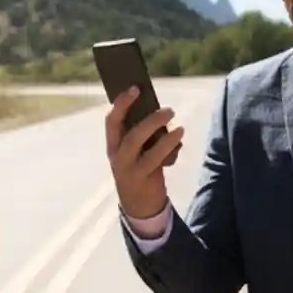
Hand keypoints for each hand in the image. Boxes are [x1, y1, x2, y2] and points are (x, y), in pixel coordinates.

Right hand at [104, 86, 185, 218]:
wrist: (137, 203)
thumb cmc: (136, 167)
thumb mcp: (131, 150)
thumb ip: (137, 132)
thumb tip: (155, 109)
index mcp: (112, 144)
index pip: (112, 120)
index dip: (122, 103)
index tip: (135, 88)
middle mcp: (118, 157)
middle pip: (132, 135)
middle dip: (151, 121)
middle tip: (170, 110)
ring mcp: (131, 170)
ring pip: (149, 152)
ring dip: (167, 139)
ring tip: (180, 128)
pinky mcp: (145, 180)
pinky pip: (160, 163)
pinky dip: (172, 151)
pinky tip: (179, 145)